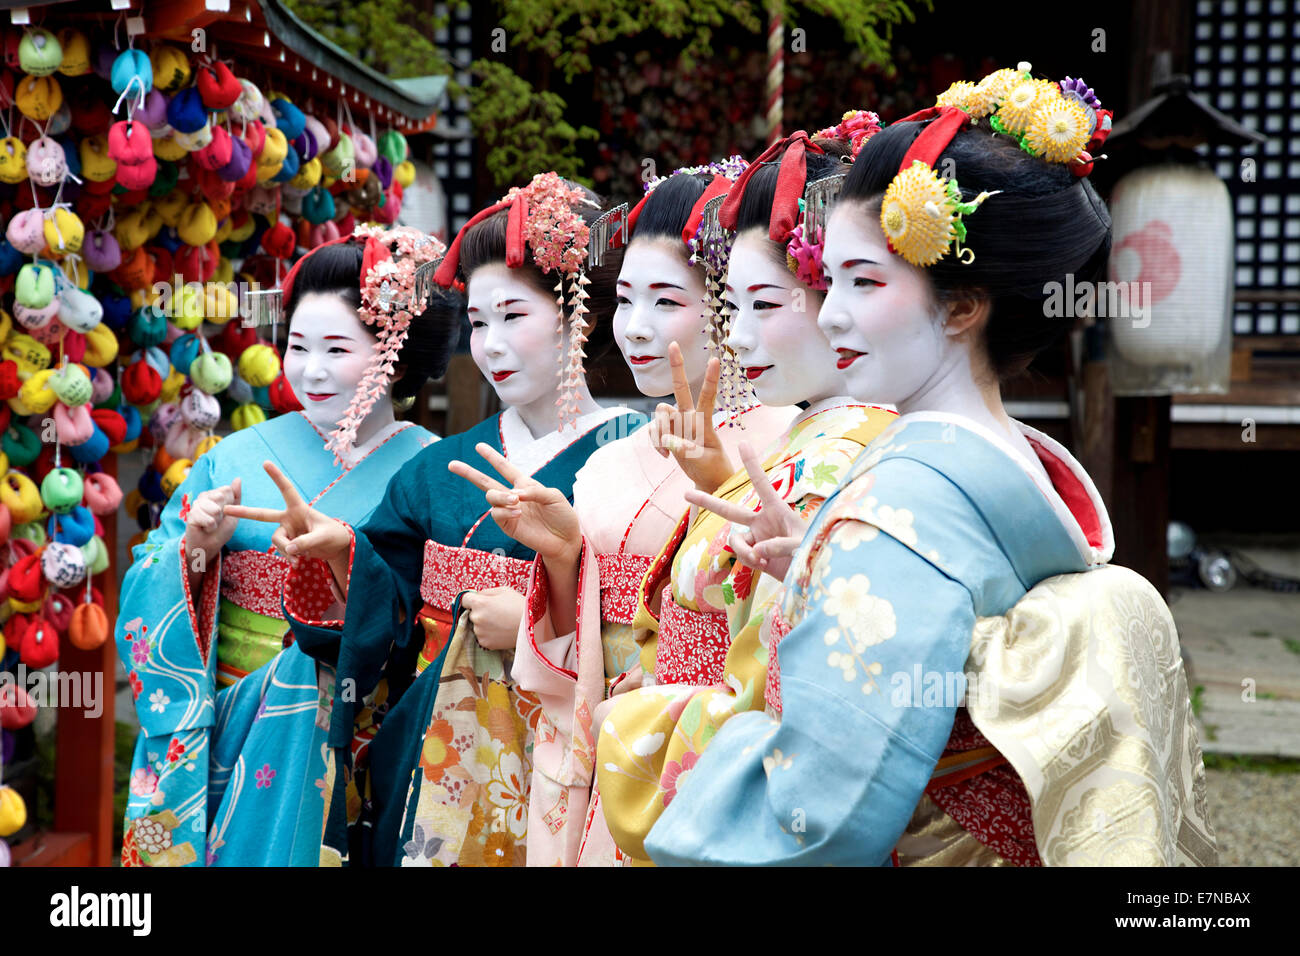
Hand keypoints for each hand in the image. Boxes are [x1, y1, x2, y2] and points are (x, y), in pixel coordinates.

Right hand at [184, 478, 242, 565]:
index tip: (226, 512)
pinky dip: (210, 526)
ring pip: (215, 509)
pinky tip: (205, 528)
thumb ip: (235, 495)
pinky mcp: (191, 515)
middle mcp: (204, 497)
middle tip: (218, 519)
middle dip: (223, 512)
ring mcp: (196, 505)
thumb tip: (238, 478)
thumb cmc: (222, 528)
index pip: (227, 490)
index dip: (230, 504)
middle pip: (220, 497)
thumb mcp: (234, 511)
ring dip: (217, 521)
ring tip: (211, 524)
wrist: (209, 545)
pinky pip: (208, 519)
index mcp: (214, 494)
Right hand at [223, 461, 351, 564]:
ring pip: (277, 541)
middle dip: (244, 512)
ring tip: (301, 556)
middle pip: (263, 514)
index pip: (287, 490)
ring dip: (287, 550)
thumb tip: (290, 549)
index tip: (265, 462)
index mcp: (299, 508)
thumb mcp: (323, 537)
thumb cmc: (333, 535)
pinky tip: (299, 561)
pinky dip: (290, 557)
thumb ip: (306, 542)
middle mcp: (289, 518)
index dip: (276, 477)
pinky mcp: (288, 543)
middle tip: (226, 509)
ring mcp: (287, 531)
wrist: (336, 548)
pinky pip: (282, 551)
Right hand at [448, 443, 580, 565]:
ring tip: (515, 501)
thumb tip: (514, 493)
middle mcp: (513, 496)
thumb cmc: (562, 516)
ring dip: (500, 496)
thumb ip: (534, 491)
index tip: (478, 446)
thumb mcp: (553, 497)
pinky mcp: (507, 526)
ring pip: (491, 496)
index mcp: (525, 484)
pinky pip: (496, 514)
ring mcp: (508, 511)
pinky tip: (517, 512)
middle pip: (485, 482)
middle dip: (469, 473)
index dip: (492, 457)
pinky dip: (505, 510)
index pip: (505, 468)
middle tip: (451, 464)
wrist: (566, 540)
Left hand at [461, 587, 524, 650]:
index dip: (472, 599)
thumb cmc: (519, 605)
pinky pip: (482, 636)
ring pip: (477, 626)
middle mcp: (476, 618)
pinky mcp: (485, 643)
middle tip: (496, 613)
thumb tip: (477, 595)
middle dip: (480, 612)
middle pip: (471, 613)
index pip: (464, 599)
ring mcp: (479, 632)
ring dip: (484, 624)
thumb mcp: (504, 590)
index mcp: (479, 603)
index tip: (478, 602)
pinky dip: (488, 634)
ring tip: (500, 623)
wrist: (531, 626)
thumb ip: (486, 592)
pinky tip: (500, 631)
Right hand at [646, 342, 734, 492]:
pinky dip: (656, 442)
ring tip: (668, 451)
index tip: (715, 360)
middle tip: (673, 344)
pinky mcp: (669, 432)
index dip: (710, 378)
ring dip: (659, 431)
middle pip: (680, 388)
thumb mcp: (701, 460)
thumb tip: (666, 438)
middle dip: (676, 366)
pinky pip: (654, 429)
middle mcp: (690, 417)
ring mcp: (678, 423)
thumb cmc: (711, 468)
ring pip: (660, 413)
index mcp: (703, 422)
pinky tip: (665, 455)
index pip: (707, 396)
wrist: (709, 479)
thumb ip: (685, 449)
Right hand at [683, 441, 808, 581]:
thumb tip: (757, 549)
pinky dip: (749, 560)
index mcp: (776, 509)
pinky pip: (741, 555)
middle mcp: (762, 521)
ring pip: (735, 539)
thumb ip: (779, 545)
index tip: (743, 443)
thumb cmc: (814, 549)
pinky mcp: (755, 556)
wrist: (813, 572)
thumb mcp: (801, 544)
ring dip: (744, 550)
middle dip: (708, 501)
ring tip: (760, 559)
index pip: (761, 484)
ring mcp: (757, 538)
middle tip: (686, 493)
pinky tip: (764, 564)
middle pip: (729, 510)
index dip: (751, 465)